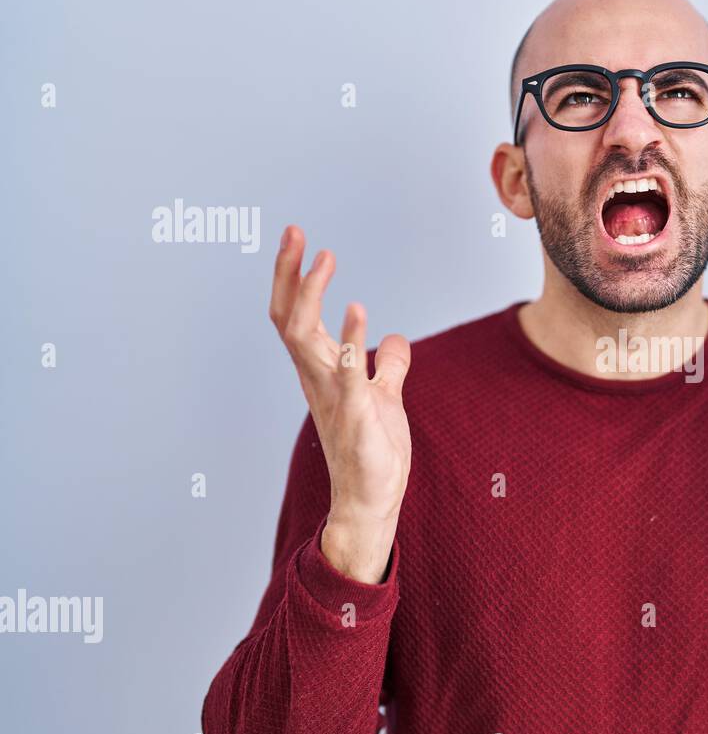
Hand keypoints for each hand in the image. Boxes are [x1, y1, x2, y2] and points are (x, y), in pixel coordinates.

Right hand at [269, 225, 412, 583]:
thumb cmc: (372, 451)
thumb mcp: (385, 398)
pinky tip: (360, 313)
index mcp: (321, 371)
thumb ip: (388, 368)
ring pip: (305, 340)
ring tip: (324, 259)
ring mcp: (332, 397)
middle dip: (287, 274)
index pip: (294, 315)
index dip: (291, 277)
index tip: (299, 240)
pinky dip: (351, 343)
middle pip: (288, 318)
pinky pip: (348, 374)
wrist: (371, 500)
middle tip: (294, 233)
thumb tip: (394, 339)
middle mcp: (317, 379)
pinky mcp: (356, 416)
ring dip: (312, 298)